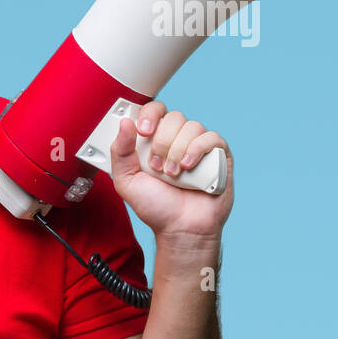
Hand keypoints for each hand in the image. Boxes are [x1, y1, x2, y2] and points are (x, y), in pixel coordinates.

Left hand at [109, 101, 232, 241]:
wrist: (180, 228)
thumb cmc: (155, 206)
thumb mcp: (126, 181)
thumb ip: (119, 152)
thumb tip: (125, 123)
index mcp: (155, 141)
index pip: (155, 110)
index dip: (149, 115)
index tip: (143, 132)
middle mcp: (177, 140)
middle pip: (174, 117)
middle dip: (162, 141)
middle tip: (156, 166)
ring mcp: (199, 146)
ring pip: (192, 126)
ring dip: (178, 150)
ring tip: (172, 174)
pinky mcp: (218, 155)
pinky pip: (211, 138)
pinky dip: (198, 150)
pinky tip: (188, 168)